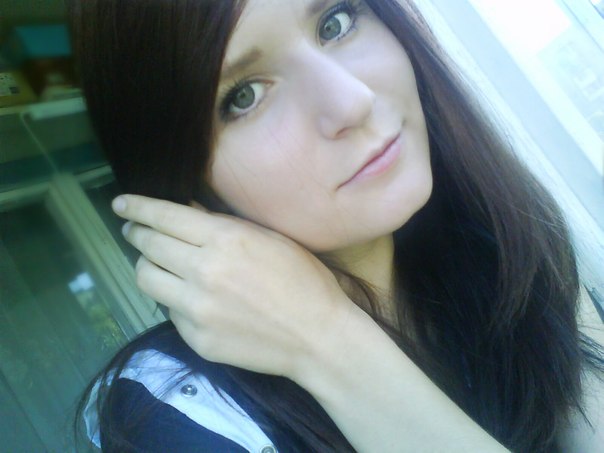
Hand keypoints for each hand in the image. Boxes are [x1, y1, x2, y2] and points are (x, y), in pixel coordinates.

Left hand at [112, 195, 352, 378]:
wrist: (317, 337)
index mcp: (225, 240)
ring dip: (147, 265)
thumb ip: (224, 225)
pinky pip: (169, 311)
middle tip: (135, 231)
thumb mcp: (270, 239)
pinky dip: (174, 298)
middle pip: (148, 246)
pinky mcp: (196, 339)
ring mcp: (195, 310)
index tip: (121, 204)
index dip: (137, 207)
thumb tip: (187, 213)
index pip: (164, 217)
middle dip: (136, 233)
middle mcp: (203, 272)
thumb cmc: (303, 280)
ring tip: (158, 263)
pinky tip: (192, 298)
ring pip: (146, 278)